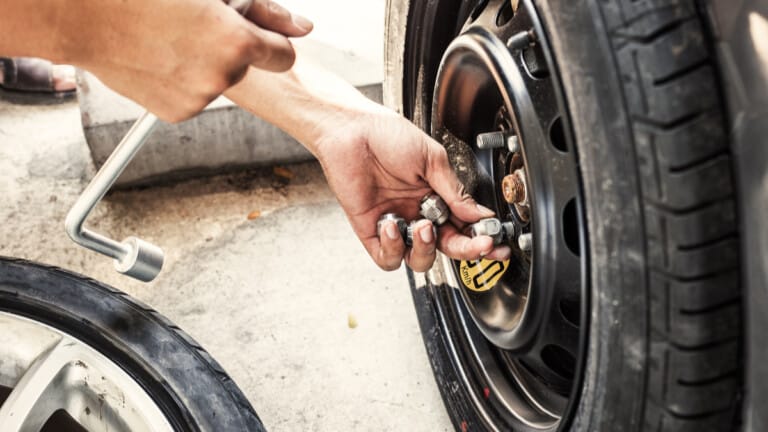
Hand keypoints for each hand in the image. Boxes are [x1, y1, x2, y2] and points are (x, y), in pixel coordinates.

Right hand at [60, 0, 312, 121]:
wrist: (84, 14)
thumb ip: (263, 11)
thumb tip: (304, 28)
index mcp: (238, 42)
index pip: (283, 57)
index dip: (270, 41)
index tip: (255, 34)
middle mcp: (224, 77)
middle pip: (247, 67)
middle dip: (232, 48)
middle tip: (193, 24)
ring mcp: (198, 99)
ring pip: (219, 82)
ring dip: (204, 63)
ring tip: (167, 38)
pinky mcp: (177, 112)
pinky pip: (194, 96)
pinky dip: (183, 80)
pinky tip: (157, 58)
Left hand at [315, 108, 512, 271]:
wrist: (351, 130)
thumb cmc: (387, 135)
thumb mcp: (432, 159)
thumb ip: (455, 191)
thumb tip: (479, 214)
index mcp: (436, 196)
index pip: (463, 227)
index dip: (479, 239)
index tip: (494, 244)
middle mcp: (417, 213)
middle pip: (446, 247)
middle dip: (465, 250)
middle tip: (476, 245)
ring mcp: (396, 223)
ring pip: (418, 259)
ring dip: (426, 248)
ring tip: (424, 226)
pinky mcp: (370, 230)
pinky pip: (387, 257)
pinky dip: (393, 248)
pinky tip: (393, 225)